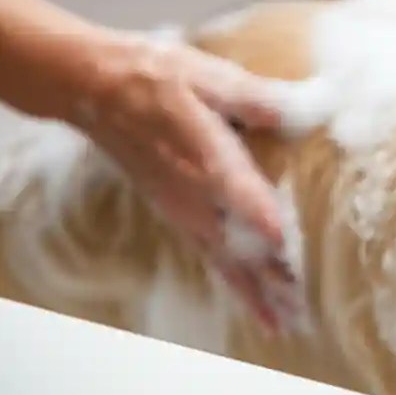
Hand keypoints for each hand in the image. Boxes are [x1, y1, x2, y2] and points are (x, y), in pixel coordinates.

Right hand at [73, 31, 303, 331]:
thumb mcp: (206, 74)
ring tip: (285, 320)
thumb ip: (254, 96)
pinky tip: (256, 303)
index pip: (232, 185)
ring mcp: (181, 206)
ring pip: (222, 256)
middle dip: (267, 271)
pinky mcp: (177, 212)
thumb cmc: (155, 76)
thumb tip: (302, 106)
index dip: (257, 210)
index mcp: (201, 149)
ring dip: (254, 289)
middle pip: (233, 238)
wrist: (93, 89)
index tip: (282, 237)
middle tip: (302, 305)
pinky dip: (233, 282)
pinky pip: (209, 255)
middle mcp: (190, 189)